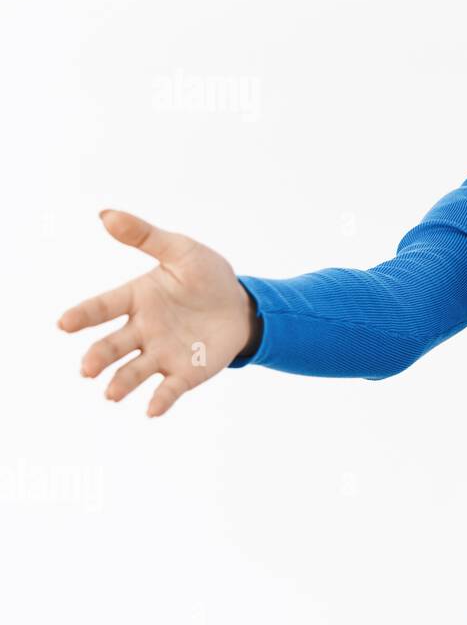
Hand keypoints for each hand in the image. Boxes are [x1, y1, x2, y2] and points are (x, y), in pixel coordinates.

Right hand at [56, 210, 256, 417]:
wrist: (243, 306)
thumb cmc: (207, 276)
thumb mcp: (181, 251)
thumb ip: (146, 236)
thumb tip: (106, 215)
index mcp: (136, 299)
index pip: (102, 307)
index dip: (83, 315)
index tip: (64, 323)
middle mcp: (142, 330)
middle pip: (112, 346)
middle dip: (98, 357)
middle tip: (88, 368)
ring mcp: (161, 353)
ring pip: (133, 372)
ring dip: (121, 383)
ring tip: (111, 393)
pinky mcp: (185, 373)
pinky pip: (168, 389)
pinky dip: (160, 400)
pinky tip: (152, 410)